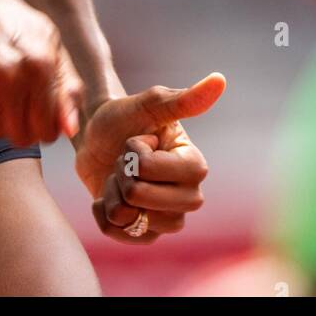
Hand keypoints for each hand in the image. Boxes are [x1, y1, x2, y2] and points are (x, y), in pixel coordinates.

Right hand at [0, 0, 84, 146]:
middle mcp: (12, 77)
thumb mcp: (50, 42)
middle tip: (16, 100)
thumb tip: (70, 129)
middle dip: (22, 125)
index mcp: (41, 65)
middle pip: (21, 137)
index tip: (38, 113)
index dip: (45, 127)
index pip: (48, 130)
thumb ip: (67, 86)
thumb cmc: (11, 19)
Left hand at [74, 74, 225, 243]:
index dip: (139, 157)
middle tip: (125, 160)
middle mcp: (188, 194)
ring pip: (131, 221)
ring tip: (119, 177)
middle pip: (144, 199)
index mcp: (195, 164)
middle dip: (123, 176)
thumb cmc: (125, 116)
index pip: (163, 171)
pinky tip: (109, 196)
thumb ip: (184, 99)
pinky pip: (118, 235)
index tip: (138, 139)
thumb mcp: (150, 103)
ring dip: (113, 195)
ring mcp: (169, 217)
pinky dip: (103, 214)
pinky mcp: (147, 234)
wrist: (95, 137)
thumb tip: (220, 80)